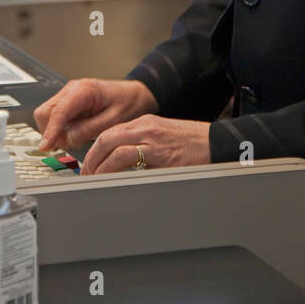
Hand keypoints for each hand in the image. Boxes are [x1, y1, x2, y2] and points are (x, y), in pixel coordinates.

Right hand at [34, 78, 157, 152]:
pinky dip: (59, 129)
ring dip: (54, 132)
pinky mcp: (69, 102)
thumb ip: (88, 130)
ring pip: (47, 115)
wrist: (135, 94)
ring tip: (74, 140)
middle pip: (44, 112)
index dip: (50, 131)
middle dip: (50, 132)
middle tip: (64, 146)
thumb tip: (66, 140)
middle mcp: (72, 89)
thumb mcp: (113, 120)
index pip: (58, 112)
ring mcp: (68, 95)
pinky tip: (75, 134)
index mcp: (84, 90)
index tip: (46, 147)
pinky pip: (55, 117)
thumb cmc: (128, 103)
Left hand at [79, 116, 211, 174]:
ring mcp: (152, 139)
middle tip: (85, 175)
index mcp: (146, 123)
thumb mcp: (165, 142)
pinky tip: (110, 179)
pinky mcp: (161, 153)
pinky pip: (128, 157)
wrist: (220, 143)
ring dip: (98, 165)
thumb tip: (124, 170)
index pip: (111, 133)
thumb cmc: (195, 145)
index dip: (95, 150)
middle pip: (106, 138)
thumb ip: (144, 150)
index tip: (89, 165)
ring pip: (113, 146)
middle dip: (90, 158)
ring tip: (93, 180)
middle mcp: (146, 127)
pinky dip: (113, 168)